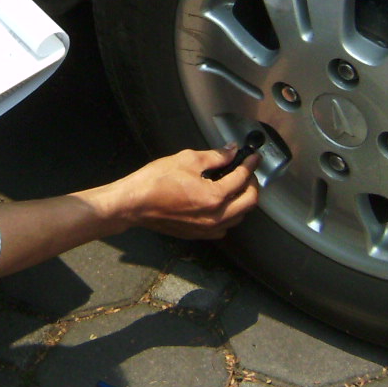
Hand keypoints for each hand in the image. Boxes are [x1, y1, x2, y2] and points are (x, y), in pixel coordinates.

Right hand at [109, 146, 260, 239]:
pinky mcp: (199, 235)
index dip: (250, 165)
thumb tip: (231, 151)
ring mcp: (208, 229)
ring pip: (239, 217)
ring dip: (243, 201)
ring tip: (237, 186)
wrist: (135, 204)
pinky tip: (223, 205)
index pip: (242, 179)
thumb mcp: (187, 159)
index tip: (252, 157)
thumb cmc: (157, 180)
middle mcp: (216, 217)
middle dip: (252, 183)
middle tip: (248, 171)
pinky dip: (230, 216)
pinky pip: (224, 227)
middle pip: (249, 202)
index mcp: (215, 196)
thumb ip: (215, 156)